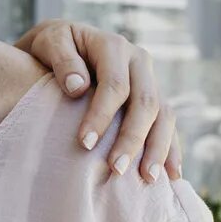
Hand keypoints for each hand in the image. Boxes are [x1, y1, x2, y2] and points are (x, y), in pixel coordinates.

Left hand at [16, 20, 182, 184]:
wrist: (61, 45)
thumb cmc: (50, 47)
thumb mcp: (49, 42)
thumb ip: (62, 60)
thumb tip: (78, 87)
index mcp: (113, 46)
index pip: (115, 85)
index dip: (102, 115)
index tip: (85, 144)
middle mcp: (138, 61)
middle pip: (145, 102)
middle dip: (132, 138)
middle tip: (116, 169)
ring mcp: (150, 79)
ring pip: (164, 115)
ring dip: (158, 148)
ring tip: (148, 179)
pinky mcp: (154, 97)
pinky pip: (168, 124)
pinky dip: (172, 149)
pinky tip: (171, 175)